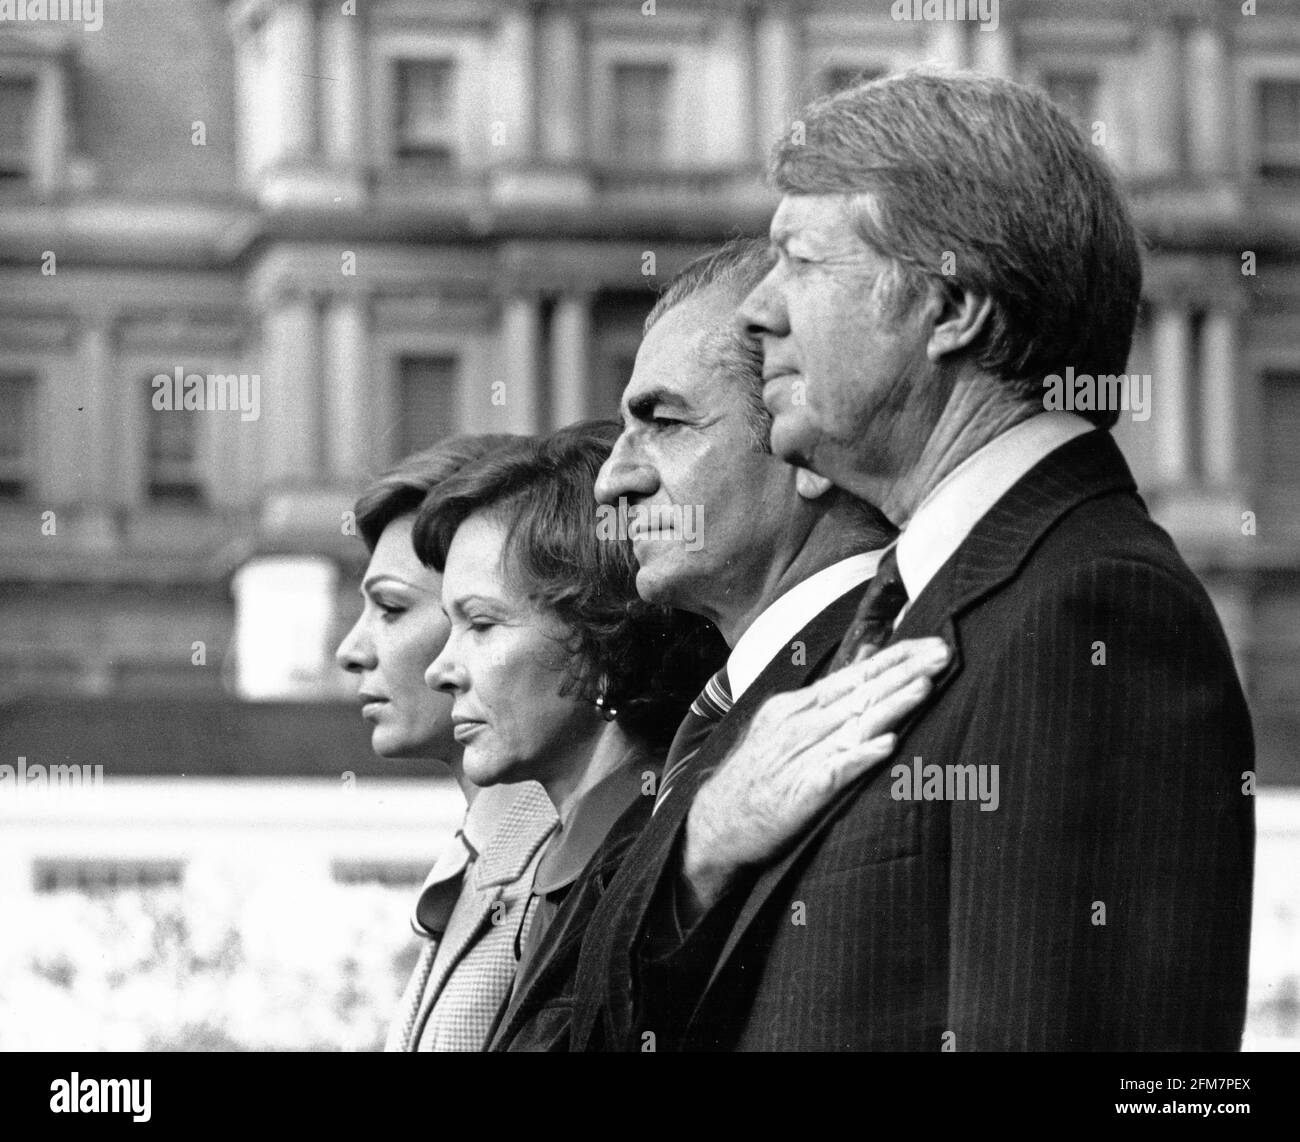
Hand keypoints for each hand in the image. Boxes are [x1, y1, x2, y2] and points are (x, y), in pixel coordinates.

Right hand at [681, 637, 949, 910]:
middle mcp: (800, 725)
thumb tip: (865, 666)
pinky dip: (861, 756)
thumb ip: (824, 701)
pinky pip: (836, 771)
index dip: (894, 659)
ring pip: (854, 724)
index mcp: (796, 707)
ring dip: (892, 704)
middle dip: (904, 671)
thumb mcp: (783, 727)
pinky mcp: (803, 792)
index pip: (854, 675)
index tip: (930, 645)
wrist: (716, 824)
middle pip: (860, 692)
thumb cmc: (757, 777)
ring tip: (924, 686)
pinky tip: (886, 745)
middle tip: (943, 652)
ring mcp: (801, 757)